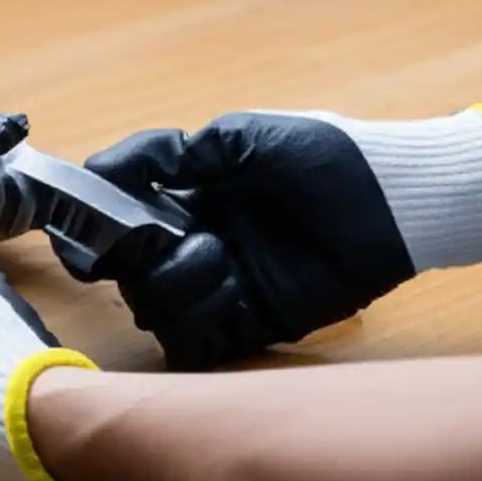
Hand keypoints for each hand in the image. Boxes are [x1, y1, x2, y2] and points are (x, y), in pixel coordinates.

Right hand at [62, 108, 481, 368]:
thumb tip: (99, 166)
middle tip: (161, 239)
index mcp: (189, 203)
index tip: (89, 228)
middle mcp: (198, 246)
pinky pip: (197, 343)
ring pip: (156, 311)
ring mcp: (224, 287)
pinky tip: (228, 289)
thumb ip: (169, 152)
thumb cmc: (323, 153)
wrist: (392, 197)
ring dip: (172, 286)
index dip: (97, 231)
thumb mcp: (240, 137)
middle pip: (129, 275)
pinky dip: (197, 321)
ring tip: (217, 256)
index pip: (120, 225)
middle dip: (132, 261)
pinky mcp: (253, 322)